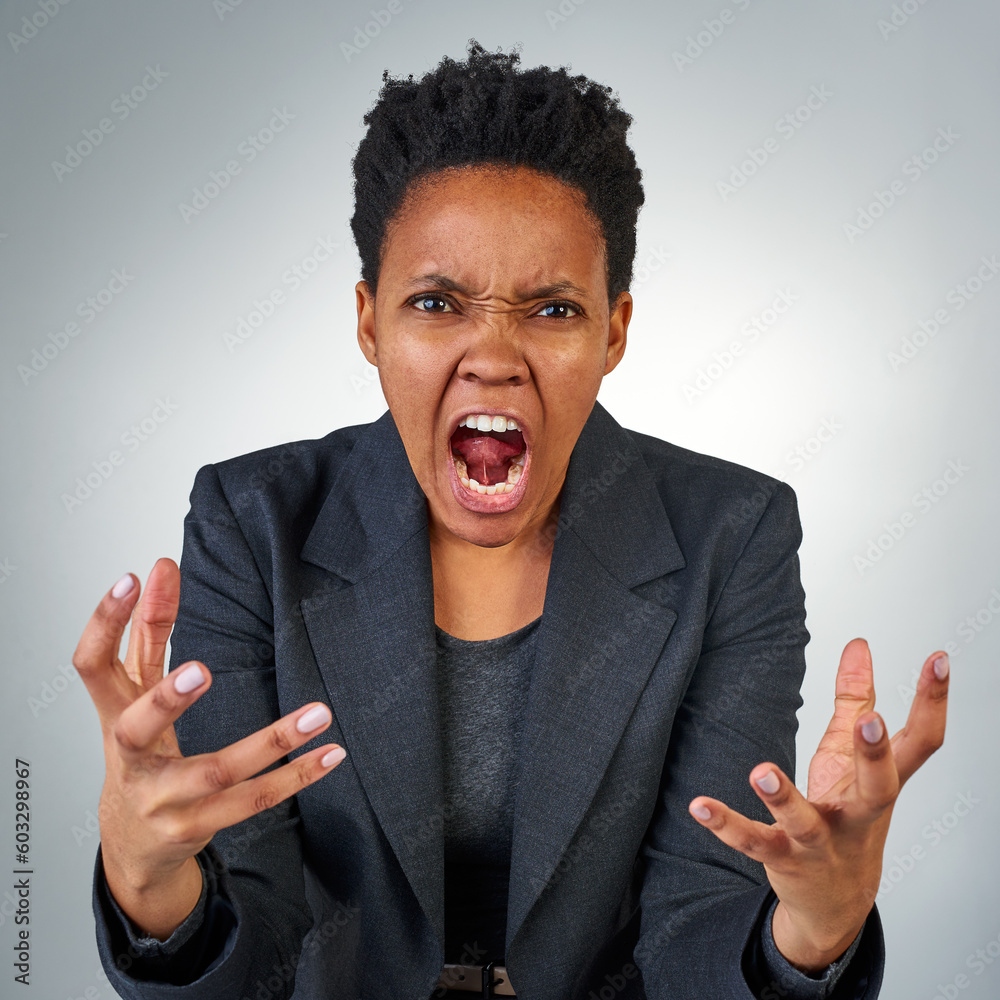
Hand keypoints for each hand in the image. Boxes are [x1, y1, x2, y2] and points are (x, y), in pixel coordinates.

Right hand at [74, 557, 346, 936]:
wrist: (132, 844)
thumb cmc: (139, 751)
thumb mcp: (137, 692)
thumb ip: (150, 629)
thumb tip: (160, 566)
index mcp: (112, 714)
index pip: (92, 665)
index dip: (104, 623)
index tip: (131, 579)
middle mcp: (129, 760)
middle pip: (135, 729)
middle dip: (166, 701)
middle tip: (202, 670)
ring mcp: (161, 799)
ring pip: (216, 772)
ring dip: (272, 742)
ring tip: (319, 712)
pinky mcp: (196, 826)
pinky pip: (251, 802)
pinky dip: (294, 778)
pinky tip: (329, 753)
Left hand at [687, 637, 948, 970]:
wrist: (835, 903)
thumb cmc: (847, 818)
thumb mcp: (851, 756)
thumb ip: (854, 698)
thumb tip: (857, 645)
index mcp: (881, 784)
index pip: (920, 742)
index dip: (932, 701)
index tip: (939, 658)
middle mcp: (859, 815)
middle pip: (880, 788)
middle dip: (875, 755)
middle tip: (870, 722)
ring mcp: (822, 842)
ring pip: (806, 823)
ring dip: (782, 797)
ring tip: (759, 770)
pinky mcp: (784, 859)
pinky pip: (754, 842)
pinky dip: (726, 825)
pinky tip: (699, 805)